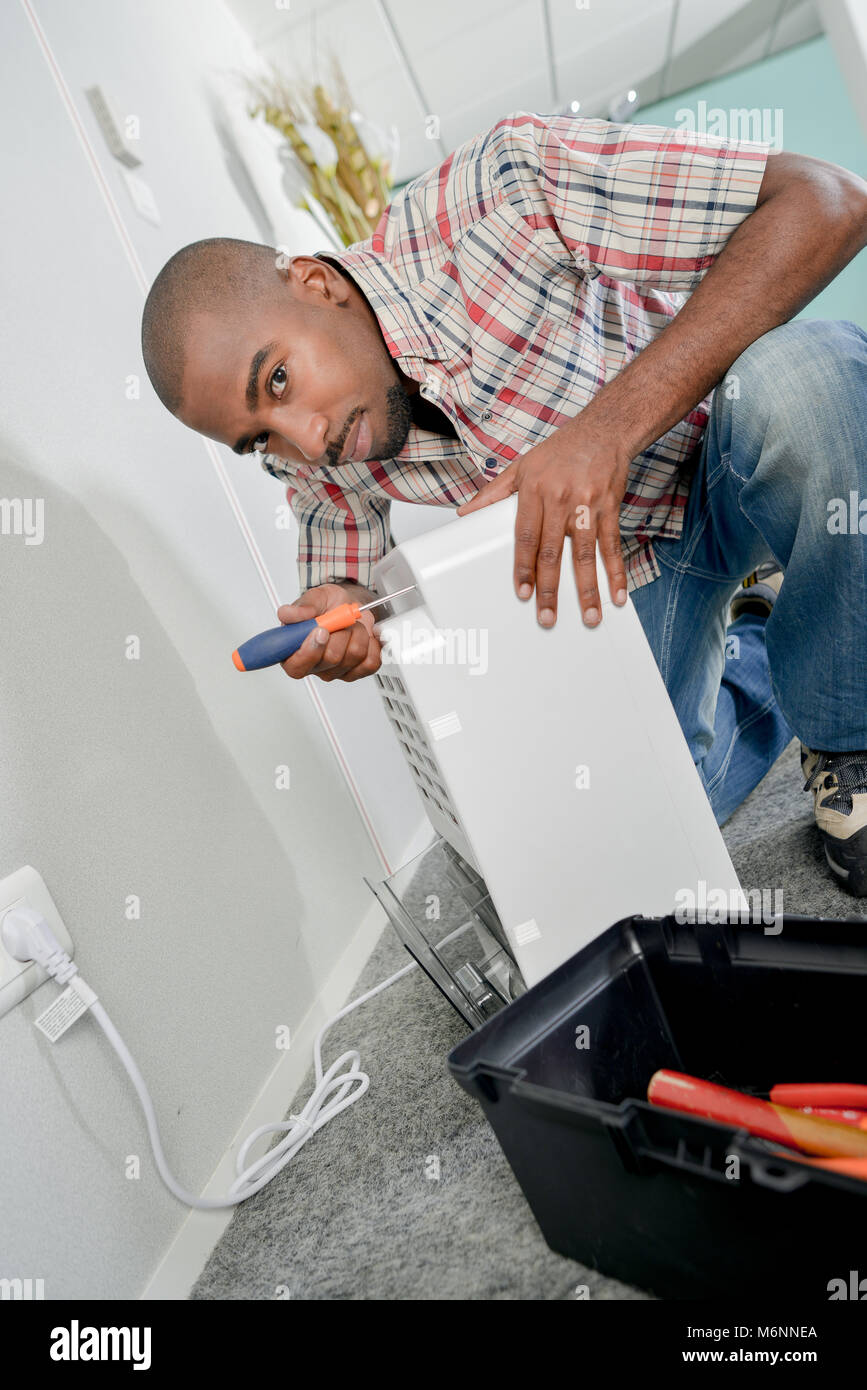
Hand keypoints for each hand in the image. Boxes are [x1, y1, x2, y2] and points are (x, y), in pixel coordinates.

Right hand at [275, 582, 381, 682]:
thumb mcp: (314, 598)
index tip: (321, 631)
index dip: (310, 651)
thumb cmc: (329, 606)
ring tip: (351, 624)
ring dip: (357, 633)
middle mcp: (315, 666)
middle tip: (339, 619)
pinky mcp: (357, 671)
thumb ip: (300, 608)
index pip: (297, 666)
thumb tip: (288, 614)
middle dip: (340, 632)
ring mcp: (337, 671)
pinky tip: (364, 636)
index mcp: (294, 653)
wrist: (351, 606)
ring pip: (353, 656)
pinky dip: (372, 644)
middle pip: (331, 659)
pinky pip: (370, 662)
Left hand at [456, 426, 631, 625]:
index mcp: (535, 490)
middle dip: (550, 588)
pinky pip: (612, 546)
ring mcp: (588, 505)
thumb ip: (493, 493)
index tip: (523, 593)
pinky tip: (617, 594)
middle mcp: (562, 499)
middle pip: (553, 552)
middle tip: (547, 617)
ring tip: (588, 617)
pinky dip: (616, 572)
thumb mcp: (521, 466)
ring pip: (585, 555)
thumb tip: (465, 514)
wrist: (604, 429)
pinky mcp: (610, 508)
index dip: (523, 567)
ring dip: (587, 590)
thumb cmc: (561, 449)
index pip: (525, 536)